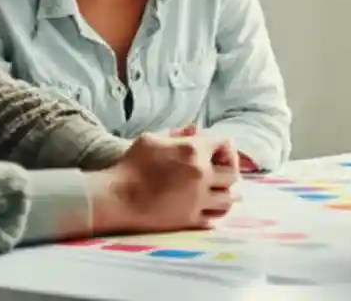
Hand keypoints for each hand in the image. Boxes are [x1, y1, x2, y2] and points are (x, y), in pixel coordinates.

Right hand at [90, 133, 238, 234]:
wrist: (117, 198)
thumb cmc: (131, 165)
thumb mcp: (151, 139)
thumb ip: (177, 133)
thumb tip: (195, 129)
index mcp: (193, 151)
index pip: (225, 144)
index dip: (224, 146)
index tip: (218, 150)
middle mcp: (201, 175)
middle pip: (233, 174)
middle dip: (230, 169)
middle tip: (221, 170)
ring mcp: (197, 199)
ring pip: (229, 198)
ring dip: (226, 192)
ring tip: (219, 191)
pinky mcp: (190, 219)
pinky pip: (214, 218)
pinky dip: (215, 212)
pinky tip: (208, 207)